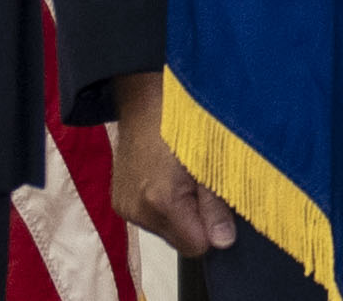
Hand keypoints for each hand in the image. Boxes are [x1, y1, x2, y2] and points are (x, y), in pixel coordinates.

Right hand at [107, 71, 236, 256]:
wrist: (144, 96)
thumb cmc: (184, 120)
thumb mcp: (211, 160)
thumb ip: (217, 206)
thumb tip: (224, 243)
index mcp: (160, 201)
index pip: (195, 247)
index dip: (211, 228)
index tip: (215, 201)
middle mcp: (136, 210)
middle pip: (179, 240)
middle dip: (194, 219)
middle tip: (198, 181)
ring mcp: (124, 207)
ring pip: (164, 229)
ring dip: (177, 212)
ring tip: (180, 175)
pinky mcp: (118, 201)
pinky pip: (149, 217)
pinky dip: (160, 204)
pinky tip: (164, 177)